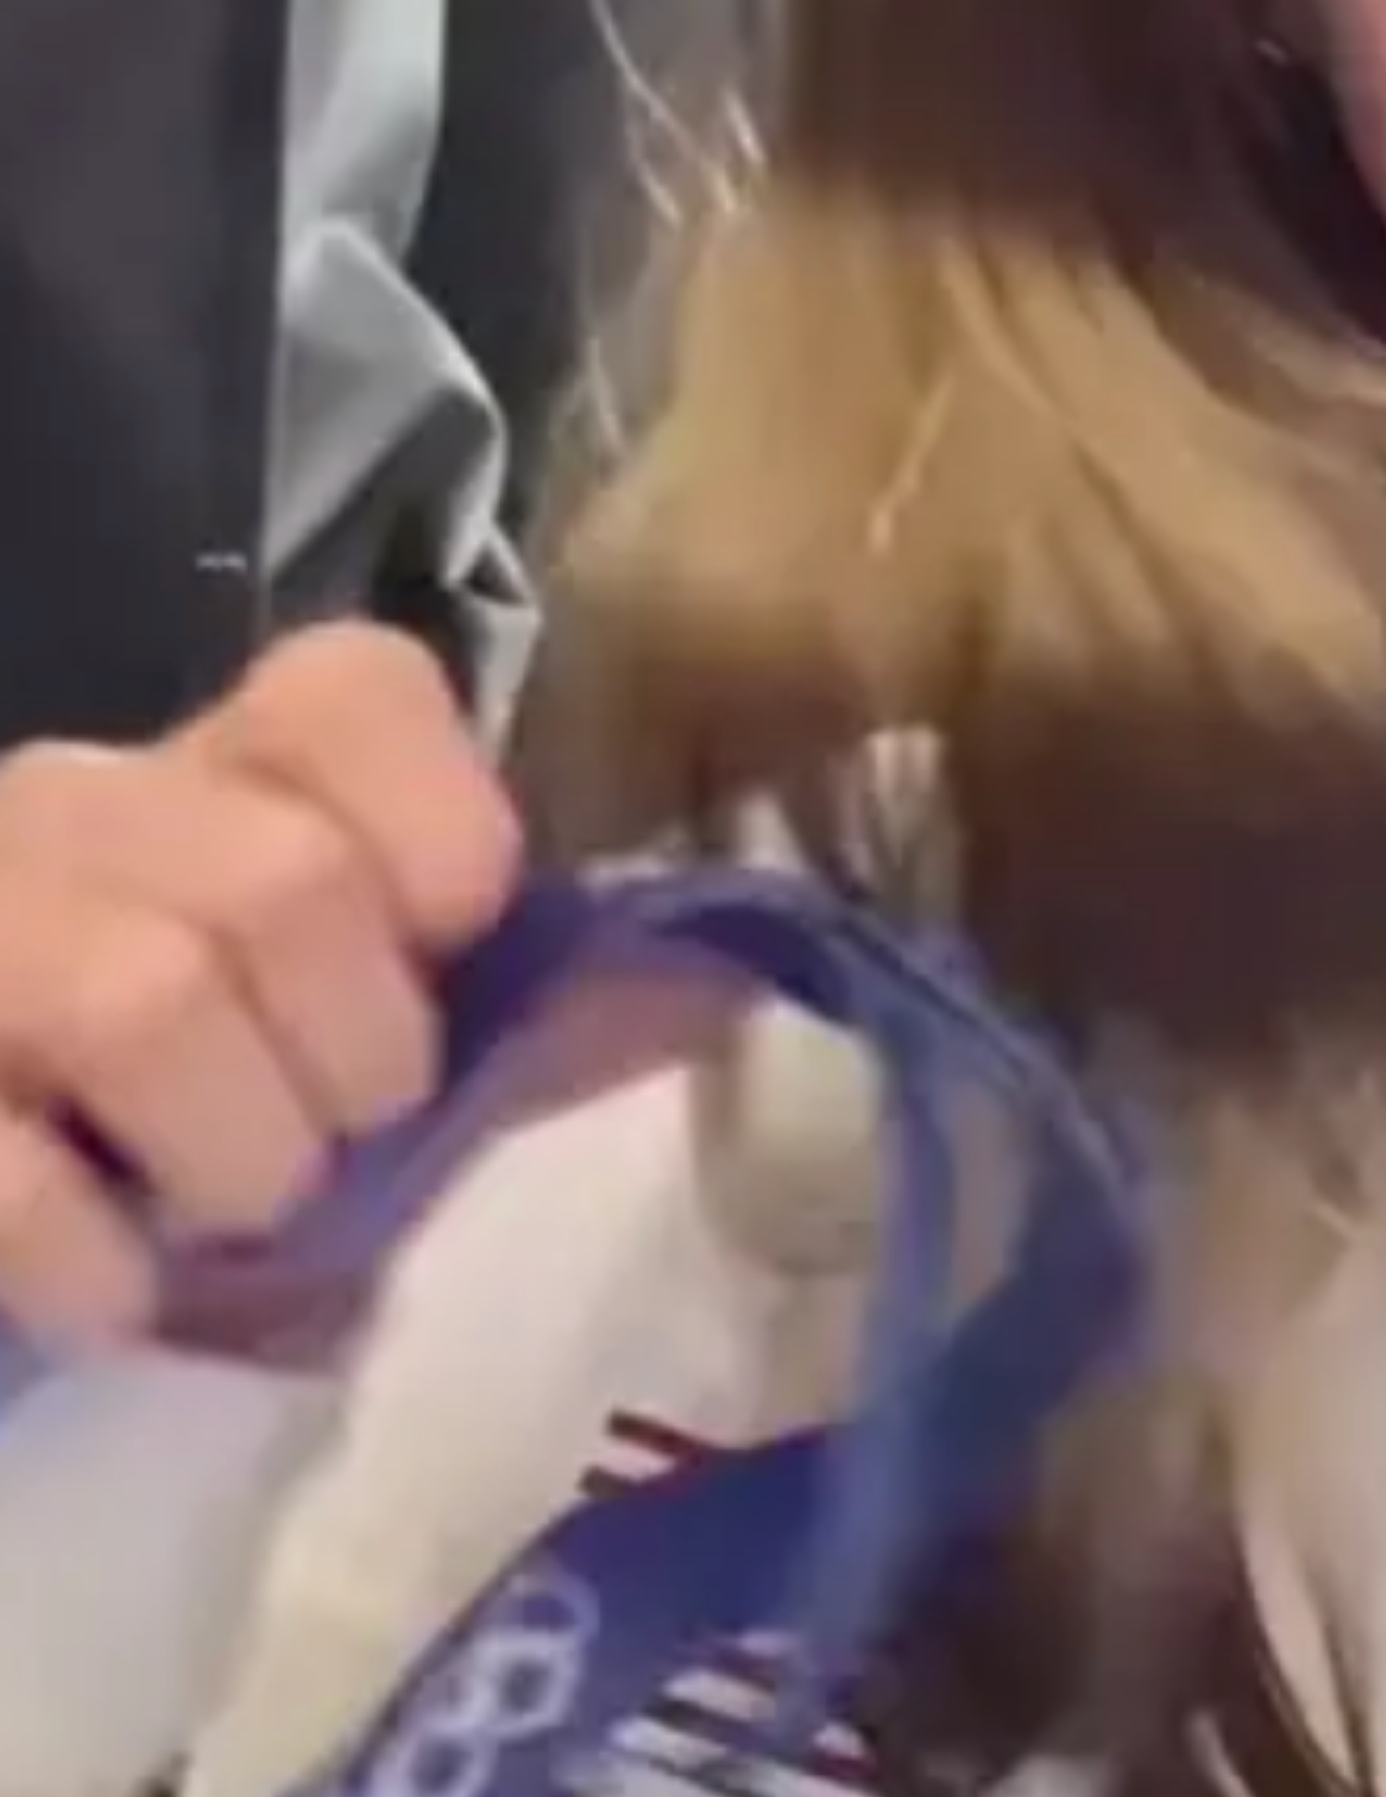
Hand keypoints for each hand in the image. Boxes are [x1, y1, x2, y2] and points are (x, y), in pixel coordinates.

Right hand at [0, 629, 525, 1354]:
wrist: (1, 1130)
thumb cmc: (199, 1084)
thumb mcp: (348, 1009)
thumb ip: (517, 998)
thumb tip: (720, 988)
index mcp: (225, 760)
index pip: (350, 689)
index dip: (436, 830)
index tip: (450, 944)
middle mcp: (80, 808)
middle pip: (282, 879)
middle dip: (360, 1051)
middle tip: (351, 1134)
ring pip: (148, 997)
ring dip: (240, 1148)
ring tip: (243, 1207)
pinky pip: (8, 1174)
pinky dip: (95, 1255)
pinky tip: (123, 1289)